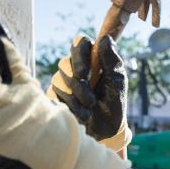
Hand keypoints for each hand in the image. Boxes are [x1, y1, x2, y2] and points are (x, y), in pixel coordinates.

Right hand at [47, 35, 130, 151]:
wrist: (106, 130)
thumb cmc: (114, 103)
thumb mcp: (117, 81)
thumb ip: (111, 60)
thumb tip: (105, 38)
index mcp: (92, 59)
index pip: (80, 42)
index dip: (79, 53)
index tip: (84, 72)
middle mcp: (76, 67)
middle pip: (65, 62)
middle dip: (78, 84)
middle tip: (91, 100)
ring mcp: (63, 81)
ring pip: (57, 79)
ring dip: (75, 98)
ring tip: (89, 109)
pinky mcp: (55, 96)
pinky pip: (52, 94)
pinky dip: (69, 106)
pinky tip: (81, 115)